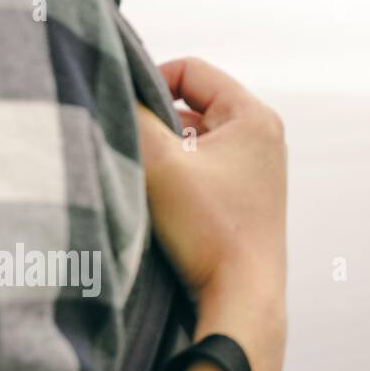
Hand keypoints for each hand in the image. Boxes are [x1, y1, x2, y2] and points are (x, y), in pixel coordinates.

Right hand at [135, 58, 287, 370]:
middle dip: (157, 125)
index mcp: (255, 117)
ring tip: (153, 185)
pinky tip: (165, 205)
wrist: (241, 299)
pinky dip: (178, 179)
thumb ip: (131, 115)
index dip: (149, 83)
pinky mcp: (246, 199)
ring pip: (192, 141)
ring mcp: (258, 171)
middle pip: (191, 105)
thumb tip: (105, 85)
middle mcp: (264, 139)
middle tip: (138, 156)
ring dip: (165, 156)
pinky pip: (201, 170)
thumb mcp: (159, 163)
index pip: (189, 70)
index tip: (127, 117)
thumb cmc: (209, 232)